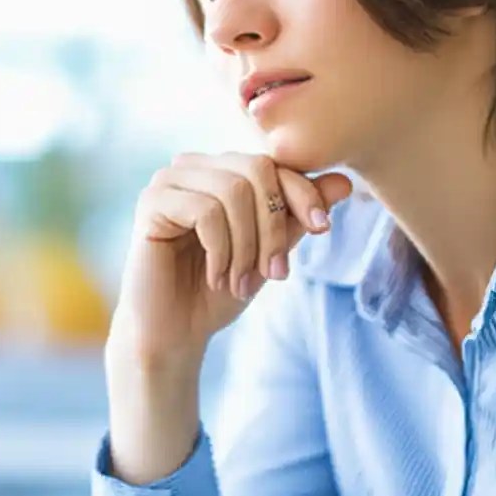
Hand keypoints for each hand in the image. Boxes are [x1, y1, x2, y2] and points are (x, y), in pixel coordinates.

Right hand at [112, 153, 353, 362]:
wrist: (174, 332)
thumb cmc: (220, 291)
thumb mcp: (270, 251)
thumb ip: (298, 216)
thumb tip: (345, 182)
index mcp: (219, 169)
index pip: (273, 162)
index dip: (303, 193)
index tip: (322, 229)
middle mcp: (192, 166)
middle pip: (255, 169)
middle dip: (274, 225)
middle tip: (275, 273)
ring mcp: (167, 181)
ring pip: (233, 191)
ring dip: (247, 245)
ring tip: (241, 282)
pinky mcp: (150, 203)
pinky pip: (205, 212)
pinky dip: (221, 250)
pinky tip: (216, 276)